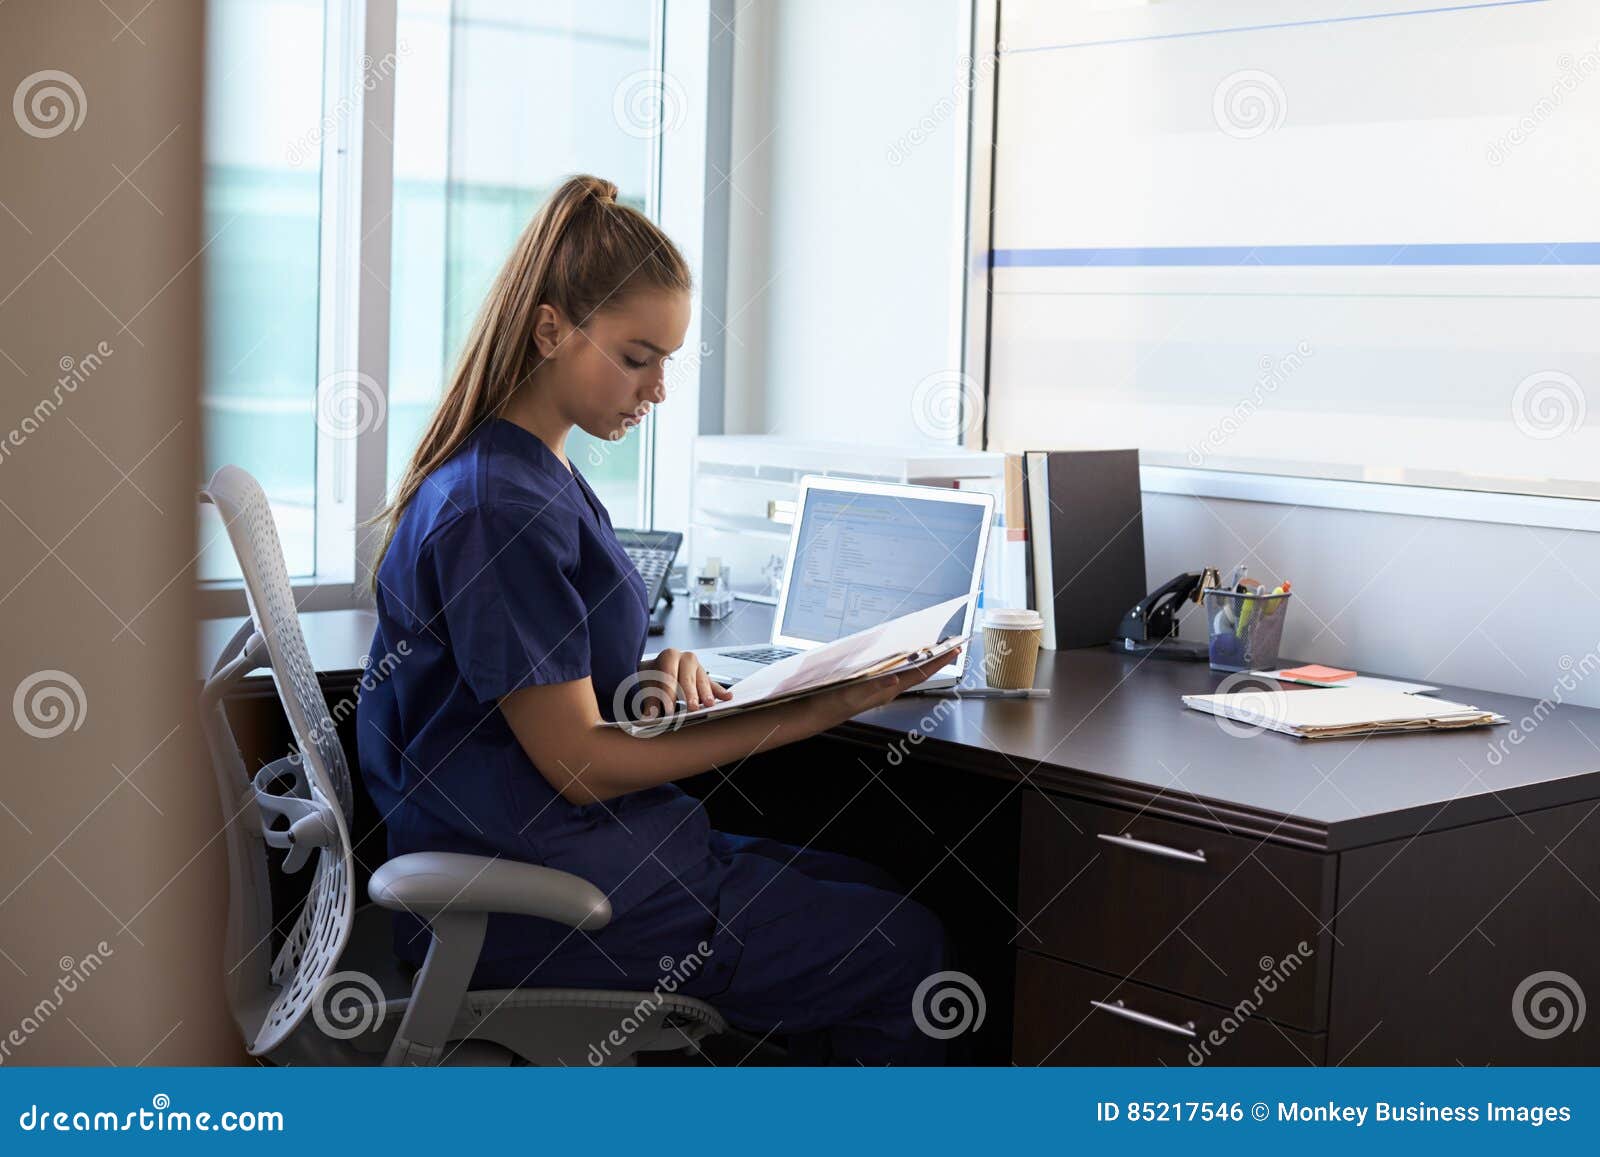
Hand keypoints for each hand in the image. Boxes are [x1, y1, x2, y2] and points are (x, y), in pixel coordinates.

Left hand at [642, 648, 733, 713]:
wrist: (656, 671)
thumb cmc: (652, 678)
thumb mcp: (647, 686)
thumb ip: (649, 701)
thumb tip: (649, 715)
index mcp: (670, 655)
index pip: (669, 675)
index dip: (668, 692)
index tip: (667, 708)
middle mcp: (686, 659)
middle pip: (688, 678)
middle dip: (690, 694)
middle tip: (691, 708)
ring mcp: (699, 668)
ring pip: (702, 682)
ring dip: (706, 694)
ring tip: (709, 705)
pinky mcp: (706, 679)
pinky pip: (714, 686)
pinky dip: (720, 692)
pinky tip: (727, 697)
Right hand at [817, 646, 961, 724]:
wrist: (817, 714)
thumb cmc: (833, 704)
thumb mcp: (853, 694)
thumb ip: (874, 686)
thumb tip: (895, 677)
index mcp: (888, 690)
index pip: (920, 673)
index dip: (938, 661)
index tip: (954, 650)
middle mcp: (888, 688)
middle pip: (919, 671)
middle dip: (937, 659)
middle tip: (952, 645)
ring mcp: (881, 687)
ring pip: (909, 671)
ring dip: (924, 659)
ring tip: (936, 648)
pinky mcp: (872, 685)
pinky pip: (896, 671)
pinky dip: (905, 661)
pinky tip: (906, 656)